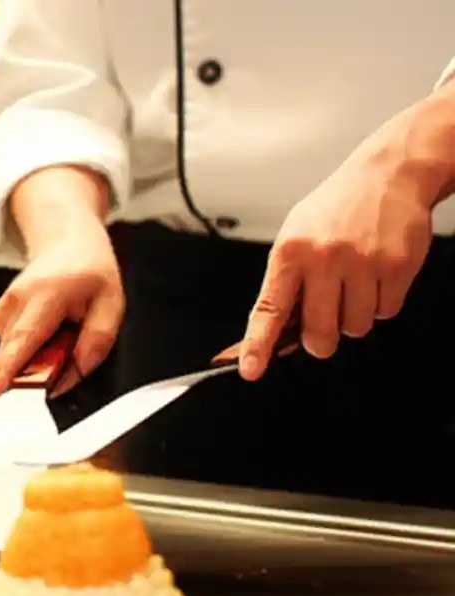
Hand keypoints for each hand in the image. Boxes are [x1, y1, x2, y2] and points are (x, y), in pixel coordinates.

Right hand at [0, 213, 123, 395]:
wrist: (68, 243)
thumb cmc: (91, 273)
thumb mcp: (111, 306)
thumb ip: (93, 346)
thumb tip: (64, 381)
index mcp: (49, 293)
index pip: (25, 337)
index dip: (12, 367)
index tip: (1, 389)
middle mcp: (19, 297)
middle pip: (12, 351)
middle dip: (28, 375)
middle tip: (56, 373)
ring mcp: (6, 304)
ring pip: (11, 351)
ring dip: (33, 360)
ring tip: (59, 339)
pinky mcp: (1, 313)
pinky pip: (10, 345)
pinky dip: (28, 350)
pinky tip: (47, 335)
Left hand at [240, 148, 434, 380]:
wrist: (389, 174)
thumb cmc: (337, 208)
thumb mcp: (297, 235)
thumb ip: (287, 282)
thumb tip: (279, 332)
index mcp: (290, 252)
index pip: (269, 309)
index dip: (259, 345)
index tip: (251, 370)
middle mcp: (324, 258)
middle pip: (319, 333)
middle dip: (321, 341)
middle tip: (323, 329)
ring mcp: (362, 263)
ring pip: (356, 327)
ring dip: (355, 317)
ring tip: (355, 284)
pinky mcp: (396, 267)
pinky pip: (387, 312)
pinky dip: (382, 303)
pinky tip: (376, 275)